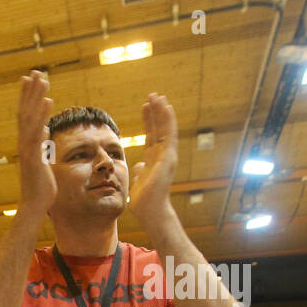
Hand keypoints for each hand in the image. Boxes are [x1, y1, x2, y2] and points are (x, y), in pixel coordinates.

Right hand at [15, 70, 56, 217]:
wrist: (34, 205)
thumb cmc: (41, 187)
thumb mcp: (43, 160)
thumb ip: (42, 144)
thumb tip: (44, 130)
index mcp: (27, 144)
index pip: (25, 116)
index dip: (28, 97)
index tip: (31, 80)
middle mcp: (24, 143)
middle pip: (25, 111)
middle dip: (30, 91)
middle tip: (35, 71)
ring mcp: (27, 149)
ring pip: (29, 117)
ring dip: (35, 97)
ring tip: (41, 78)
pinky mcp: (33, 155)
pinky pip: (37, 131)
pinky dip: (42, 115)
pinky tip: (48, 100)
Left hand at [128, 92, 178, 229]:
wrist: (150, 211)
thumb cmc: (144, 200)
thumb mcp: (138, 181)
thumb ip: (139, 171)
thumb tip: (137, 165)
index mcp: (154, 159)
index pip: (151, 135)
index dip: (149, 121)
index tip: (145, 107)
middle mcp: (163, 155)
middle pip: (158, 128)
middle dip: (155, 112)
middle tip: (152, 95)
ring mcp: (167, 155)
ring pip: (165, 128)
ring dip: (161, 111)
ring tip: (158, 96)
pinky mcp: (169, 157)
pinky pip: (169, 134)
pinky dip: (168, 120)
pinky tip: (166, 107)